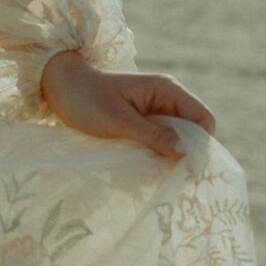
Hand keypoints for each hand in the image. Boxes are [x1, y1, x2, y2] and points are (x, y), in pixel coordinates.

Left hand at [39, 48, 216, 159]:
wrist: (61, 88)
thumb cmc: (87, 100)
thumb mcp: (118, 120)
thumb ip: (152, 135)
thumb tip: (186, 152)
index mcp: (167, 90)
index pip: (204, 119)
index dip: (202, 145)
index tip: (188, 168)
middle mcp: (168, 99)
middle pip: (195, 132)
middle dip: (187, 154)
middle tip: (172, 177)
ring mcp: (158, 111)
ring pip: (180, 140)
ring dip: (171, 157)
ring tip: (157, 174)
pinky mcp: (146, 123)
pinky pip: (163, 142)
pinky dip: (159, 155)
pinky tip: (147, 167)